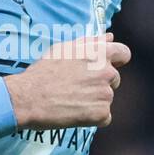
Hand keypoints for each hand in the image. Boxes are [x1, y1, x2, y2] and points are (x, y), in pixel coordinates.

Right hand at [4, 33, 131, 129]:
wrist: (29, 98)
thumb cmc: (44, 72)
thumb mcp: (65, 49)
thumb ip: (91, 42)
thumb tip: (109, 37)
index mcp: (100, 53)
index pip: (124, 54)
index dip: (116, 61)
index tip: (105, 66)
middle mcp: (107, 72)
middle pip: (115, 79)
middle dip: (100, 83)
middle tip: (76, 86)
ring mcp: (106, 94)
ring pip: (107, 98)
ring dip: (94, 100)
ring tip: (72, 99)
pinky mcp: (101, 114)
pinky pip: (104, 117)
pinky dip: (92, 117)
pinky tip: (75, 112)